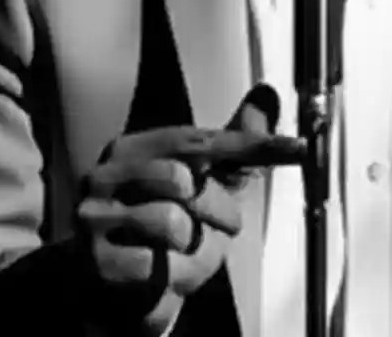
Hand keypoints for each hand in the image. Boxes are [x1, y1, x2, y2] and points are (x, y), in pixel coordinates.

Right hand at [75, 83, 303, 333]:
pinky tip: (161, 279)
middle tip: (215, 229)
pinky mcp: (94, 263)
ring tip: (181, 255)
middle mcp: (103, 176)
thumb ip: (234, 147)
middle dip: (217, 211)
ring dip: (194, 249)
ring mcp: (93, 219)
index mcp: (130, 150)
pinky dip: (173, 278)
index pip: (199, 140)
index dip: (250, 145)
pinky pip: (157, 265)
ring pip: (172, 222)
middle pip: (187, 181)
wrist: (111, 297)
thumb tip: (267, 95)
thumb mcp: (204, 188)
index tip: (297, 148)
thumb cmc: (161, 235)